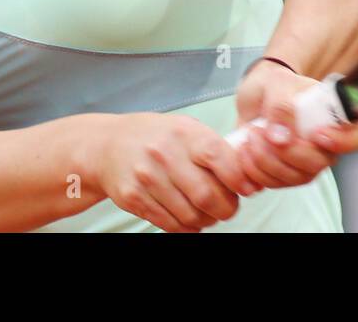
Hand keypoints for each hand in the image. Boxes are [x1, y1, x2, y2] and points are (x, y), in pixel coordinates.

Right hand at [93, 113, 259, 232]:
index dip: (239, 178)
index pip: (220, 158)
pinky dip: (187, 227)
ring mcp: (147, 177)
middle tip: (228, 207)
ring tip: (207, 212)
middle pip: (207, 195)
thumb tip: (248, 176)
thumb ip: (215, 148)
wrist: (108, 145)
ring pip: (190, 215)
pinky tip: (189, 217)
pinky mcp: (134, 198)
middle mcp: (165, 154)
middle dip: (226, 208)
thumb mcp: (186, 129)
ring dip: (207, 220)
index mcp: (184, 133)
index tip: (245, 188)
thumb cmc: (155, 136)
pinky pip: (170, 224)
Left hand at [232, 60, 357, 190]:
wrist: (255, 96)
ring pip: (295, 177)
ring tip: (249, 138)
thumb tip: (281, 137)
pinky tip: (245, 152)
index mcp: (336, 115)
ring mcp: (307, 161)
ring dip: (266, 162)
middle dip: (287, 153)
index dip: (346, 141)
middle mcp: (327, 143)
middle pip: (320, 163)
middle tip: (262, 132)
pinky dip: (254, 172)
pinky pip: (274, 184)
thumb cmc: (275, 85)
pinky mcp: (284, 173)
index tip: (318, 134)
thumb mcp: (277, 83)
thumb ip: (281, 105)